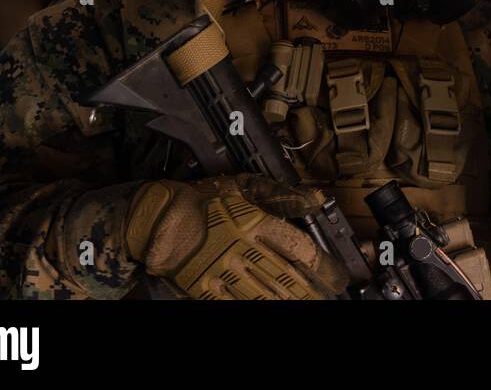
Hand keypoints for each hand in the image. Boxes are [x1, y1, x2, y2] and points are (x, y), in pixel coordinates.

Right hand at [125, 174, 349, 299]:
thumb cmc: (201, 200)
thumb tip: (312, 199)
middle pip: (285, 277)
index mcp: (253, 222)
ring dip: (290, 300)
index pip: (297, 247)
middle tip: (329, 295)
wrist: (156, 220)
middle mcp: (242, 249)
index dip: (321, 264)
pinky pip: (237, 302)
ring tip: (309, 303)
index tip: (334, 273)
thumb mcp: (241, 186)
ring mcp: (224, 271)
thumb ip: (279, 194)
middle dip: (311, 289)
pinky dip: (256, 305)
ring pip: (265, 293)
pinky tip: (270, 305)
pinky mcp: (207, 287)